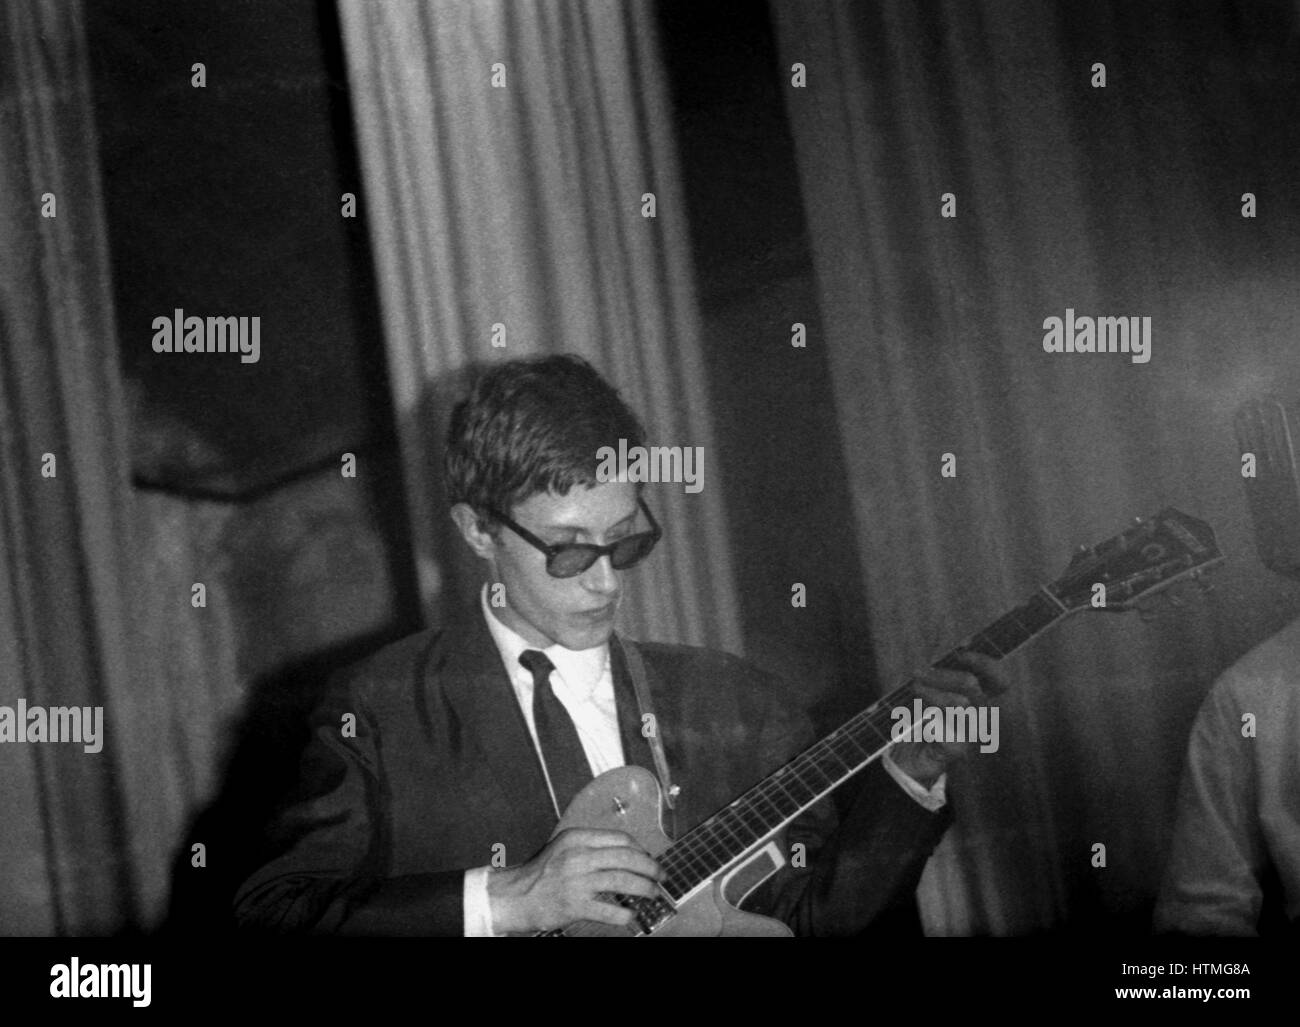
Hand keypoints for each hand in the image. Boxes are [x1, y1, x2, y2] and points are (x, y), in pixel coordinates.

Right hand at [486, 828, 663, 933]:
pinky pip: (610, 910)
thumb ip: (591, 847)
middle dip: (650, 867)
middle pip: (627, 857)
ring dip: (645, 888)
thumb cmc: (541, 873)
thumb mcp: (564, 847)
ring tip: (653, 894)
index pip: (620, 839)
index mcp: (577, 838)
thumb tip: (628, 854)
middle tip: (661, 876)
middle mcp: (578, 856)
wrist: (513, 896)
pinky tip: (630, 915)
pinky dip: (625, 914)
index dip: (640, 850)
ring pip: (624, 881)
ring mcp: (577, 881)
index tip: (647, 858)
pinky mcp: (574, 905)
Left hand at [889, 650, 1007, 787]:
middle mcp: (980, 717)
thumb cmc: (919, 722)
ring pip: (959, 703)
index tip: (959, 654)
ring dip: (931, 693)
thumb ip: (941, 676)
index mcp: (979, 702)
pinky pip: (946, 730)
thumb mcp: (929, 694)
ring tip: (914, 689)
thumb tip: (950, 651)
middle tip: (918, 673)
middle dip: (942, 675)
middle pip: (971, 685)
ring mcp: (971, 735)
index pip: (999, 681)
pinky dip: (929, 721)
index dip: (984, 664)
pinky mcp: (958, 751)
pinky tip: (920, 721)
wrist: (908, 759)